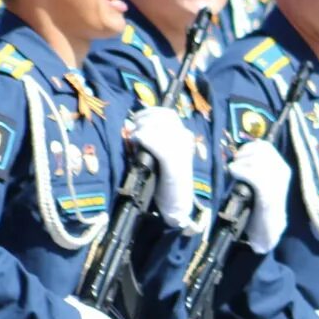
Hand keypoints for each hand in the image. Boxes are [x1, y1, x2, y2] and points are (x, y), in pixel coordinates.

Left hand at [127, 104, 199, 228]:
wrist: (175, 205)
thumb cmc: (165, 182)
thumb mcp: (160, 158)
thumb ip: (153, 141)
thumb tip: (133, 126)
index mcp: (183, 138)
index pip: (168, 114)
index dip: (151, 112)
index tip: (137, 118)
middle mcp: (185, 142)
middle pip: (163, 118)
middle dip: (144, 120)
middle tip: (133, 130)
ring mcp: (181, 152)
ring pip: (160, 129)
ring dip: (143, 129)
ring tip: (135, 137)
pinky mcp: (175, 164)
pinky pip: (160, 145)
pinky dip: (147, 139)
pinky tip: (139, 140)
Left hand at [228, 140, 289, 254]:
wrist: (267, 232)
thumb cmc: (259, 207)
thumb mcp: (260, 182)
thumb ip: (255, 167)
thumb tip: (239, 153)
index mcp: (281, 168)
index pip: (265, 146)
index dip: (248, 147)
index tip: (238, 157)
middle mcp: (282, 172)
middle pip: (260, 151)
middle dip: (243, 155)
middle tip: (234, 166)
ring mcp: (277, 183)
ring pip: (256, 160)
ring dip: (240, 164)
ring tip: (233, 172)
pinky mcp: (269, 194)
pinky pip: (254, 175)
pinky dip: (240, 171)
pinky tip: (233, 174)